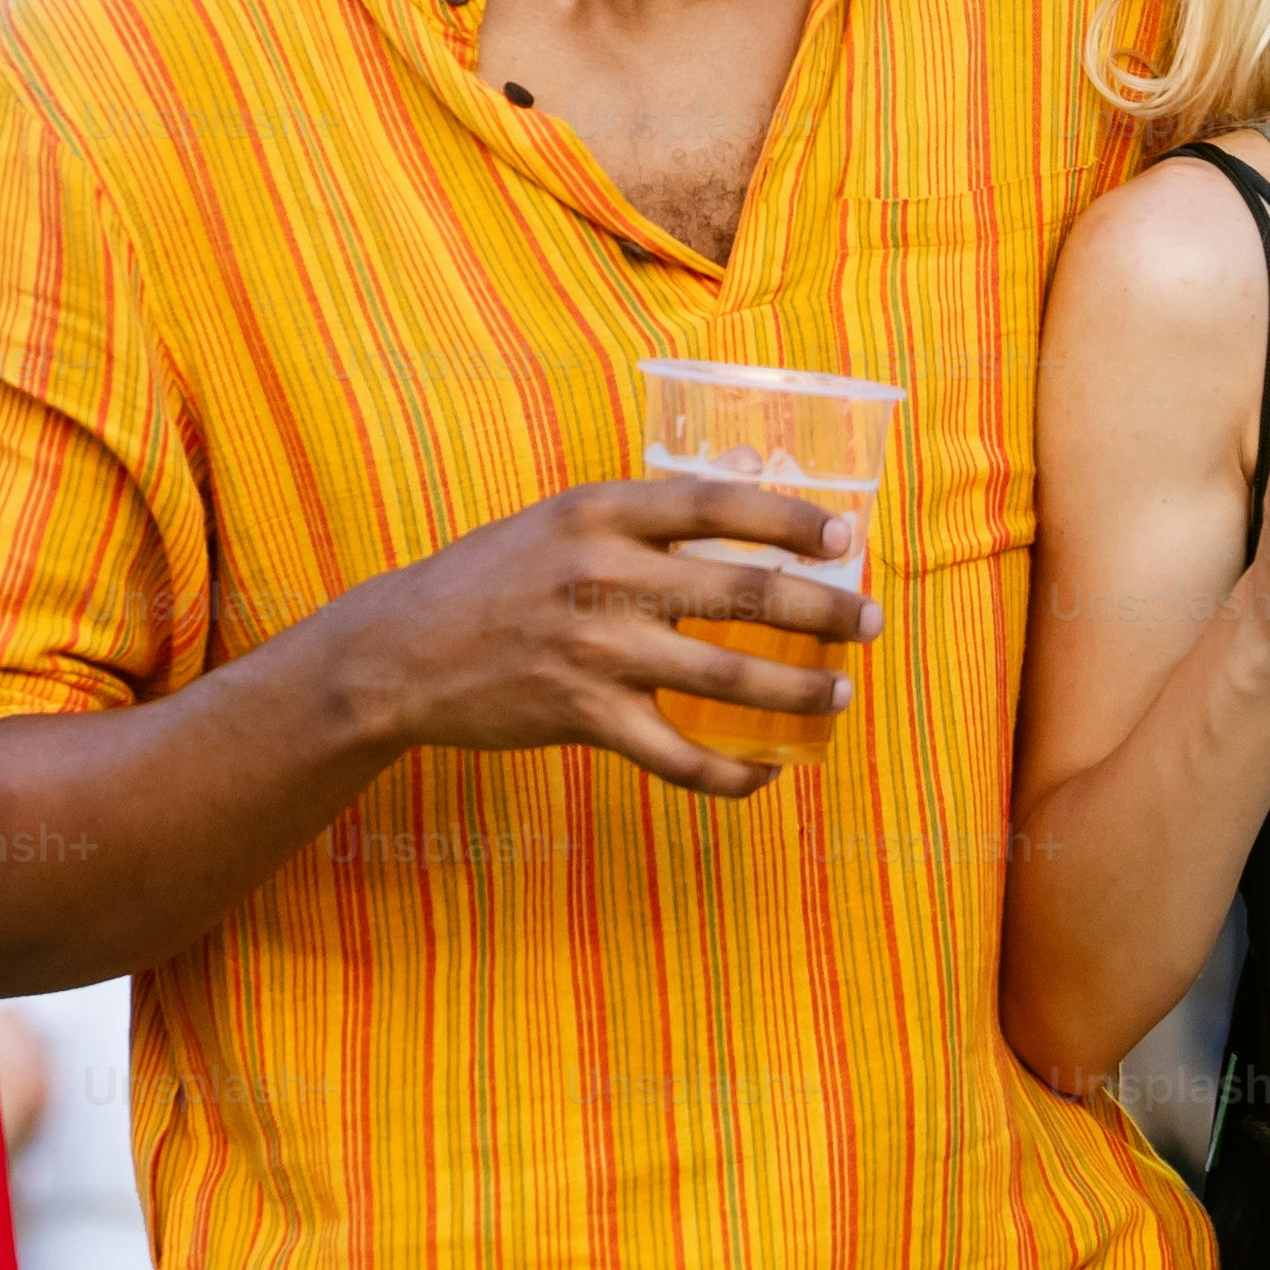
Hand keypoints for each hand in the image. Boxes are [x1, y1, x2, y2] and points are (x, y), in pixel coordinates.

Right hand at [310, 476, 887, 801]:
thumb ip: (642, 517)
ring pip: (728, 676)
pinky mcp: (583, 716)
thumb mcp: (560, 520)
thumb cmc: (491, 578)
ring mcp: (596, 649)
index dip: (792, 519)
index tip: (845, 536)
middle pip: (745, 590)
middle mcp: (604, 574)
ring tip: (838, 692)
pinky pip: (680, 756)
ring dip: (799, 690)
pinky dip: (733, 770)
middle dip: (823, 610)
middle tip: (868, 621)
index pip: (718, 504)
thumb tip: (737, 498)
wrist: (401, 651)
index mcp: (601, 511)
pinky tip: (766, 768)